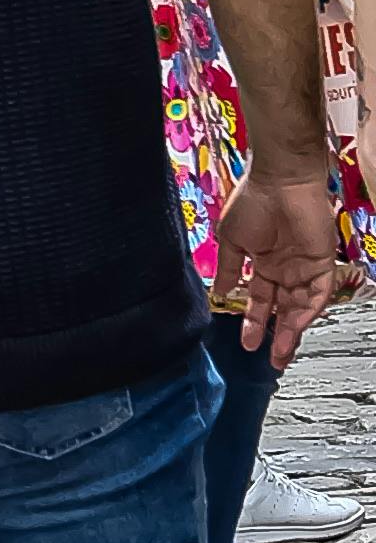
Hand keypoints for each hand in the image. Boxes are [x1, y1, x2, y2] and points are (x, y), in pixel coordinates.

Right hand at [217, 161, 343, 363]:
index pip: (260, 300)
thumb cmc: (251, 203)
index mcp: (263, 263)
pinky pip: (318, 294)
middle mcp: (285, 269)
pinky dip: (308, 311)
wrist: (280, 181)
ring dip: (291, 331)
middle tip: (272, 360)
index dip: (253, 321)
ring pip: (300, 308)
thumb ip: (229, 269)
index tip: (247, 342)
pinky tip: (295, 326)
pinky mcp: (322, 264)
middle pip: (283, 310)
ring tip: (280, 353)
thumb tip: (220, 293)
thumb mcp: (231, 240)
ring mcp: (304, 268)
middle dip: (277, 336)